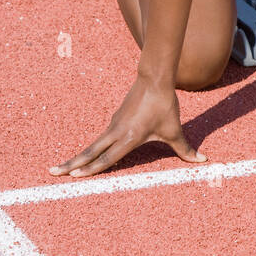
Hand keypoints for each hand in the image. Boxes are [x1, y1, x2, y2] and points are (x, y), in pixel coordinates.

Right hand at [49, 76, 206, 177]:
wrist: (154, 79)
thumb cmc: (164, 106)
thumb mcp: (175, 130)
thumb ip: (185, 149)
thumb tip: (202, 161)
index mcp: (129, 137)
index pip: (107, 158)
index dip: (91, 169)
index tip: (74, 177)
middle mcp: (116, 132)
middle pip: (91, 152)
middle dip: (72, 164)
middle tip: (52, 173)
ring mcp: (113, 125)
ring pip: (93, 145)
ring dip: (78, 157)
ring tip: (63, 168)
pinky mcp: (114, 120)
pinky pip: (101, 139)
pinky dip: (91, 150)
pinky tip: (85, 157)